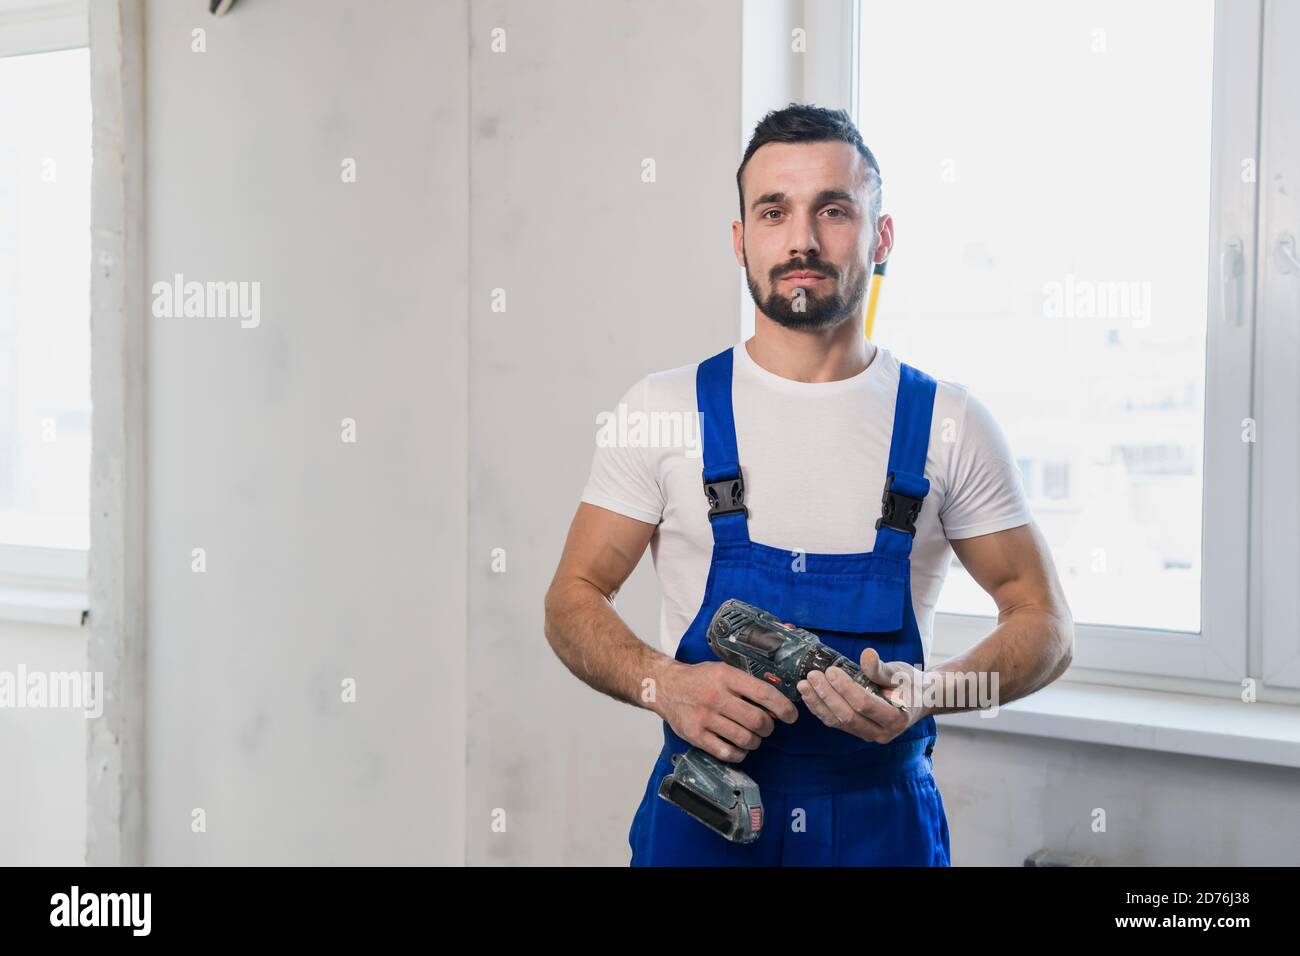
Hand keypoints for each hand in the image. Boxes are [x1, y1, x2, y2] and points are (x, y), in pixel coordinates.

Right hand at [654, 660, 798, 762]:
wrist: (665, 686)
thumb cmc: (699, 679)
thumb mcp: (723, 671)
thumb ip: (746, 684)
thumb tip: (775, 704)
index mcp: (726, 677)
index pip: (764, 693)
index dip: (783, 707)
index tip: (791, 716)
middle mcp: (716, 697)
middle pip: (757, 720)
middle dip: (769, 728)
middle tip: (767, 727)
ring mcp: (705, 718)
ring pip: (745, 739)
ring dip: (755, 742)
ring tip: (752, 737)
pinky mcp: (696, 736)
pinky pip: (727, 753)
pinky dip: (739, 753)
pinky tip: (738, 747)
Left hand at [796, 647, 928, 744]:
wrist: (918, 699)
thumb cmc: (911, 684)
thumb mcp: (900, 673)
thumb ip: (881, 668)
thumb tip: (867, 654)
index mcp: (896, 718)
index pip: (865, 704)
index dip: (845, 688)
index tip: (831, 671)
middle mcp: (882, 733)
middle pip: (848, 716)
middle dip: (827, 695)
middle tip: (812, 676)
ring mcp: (868, 735)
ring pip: (839, 723)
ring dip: (819, 703)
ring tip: (804, 685)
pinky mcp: (858, 731)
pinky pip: (836, 723)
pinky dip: (820, 709)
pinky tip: (809, 695)